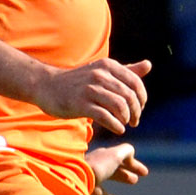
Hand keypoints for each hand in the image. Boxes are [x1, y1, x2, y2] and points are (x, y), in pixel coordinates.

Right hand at [33, 57, 151, 134]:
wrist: (47, 86)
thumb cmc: (78, 81)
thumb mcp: (103, 72)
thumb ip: (126, 71)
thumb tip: (149, 65)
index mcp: (108, 66)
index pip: (135, 83)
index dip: (142, 99)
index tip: (140, 109)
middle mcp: (100, 75)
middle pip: (129, 96)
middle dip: (136, 112)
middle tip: (135, 121)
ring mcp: (89, 89)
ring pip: (120, 106)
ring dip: (127, 119)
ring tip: (125, 124)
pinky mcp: (80, 104)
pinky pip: (105, 116)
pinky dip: (116, 125)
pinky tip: (118, 129)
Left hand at [88, 141, 148, 194]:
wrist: (73, 179)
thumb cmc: (96, 167)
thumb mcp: (115, 155)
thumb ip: (126, 152)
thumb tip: (130, 153)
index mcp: (103, 154)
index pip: (121, 156)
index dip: (133, 163)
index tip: (145, 173)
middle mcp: (96, 163)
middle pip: (114, 165)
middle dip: (127, 170)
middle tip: (137, 178)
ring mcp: (90, 176)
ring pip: (108, 176)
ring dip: (121, 178)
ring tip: (132, 183)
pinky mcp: (85, 188)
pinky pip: (99, 193)